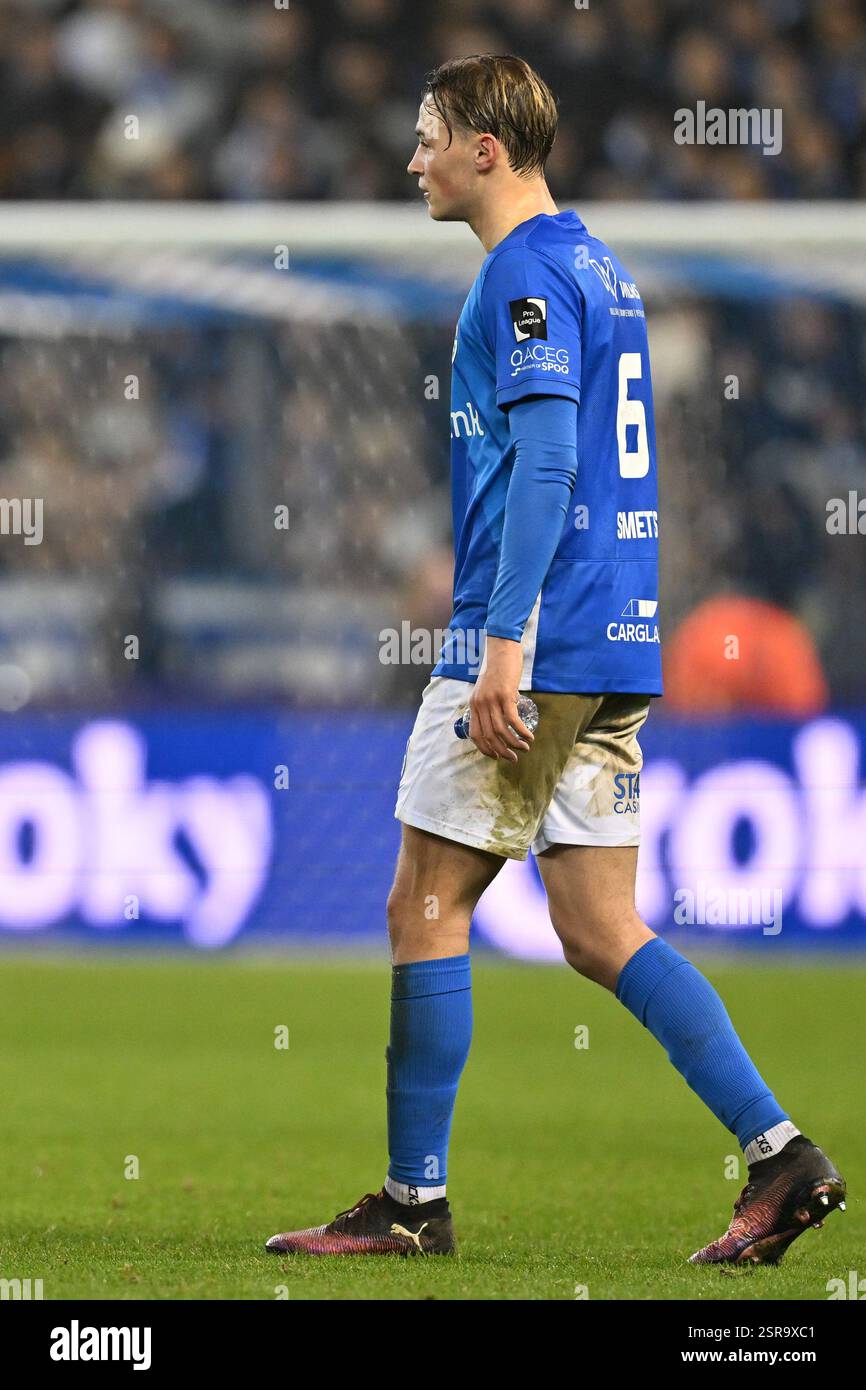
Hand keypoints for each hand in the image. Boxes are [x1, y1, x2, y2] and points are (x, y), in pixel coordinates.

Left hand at [468, 636, 534, 760]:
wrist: (502, 650)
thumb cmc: (498, 670)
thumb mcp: (487, 690)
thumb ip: (490, 706)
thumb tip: (503, 721)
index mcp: (474, 705)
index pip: (475, 734)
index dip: (485, 749)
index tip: (497, 756)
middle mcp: (480, 704)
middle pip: (489, 736)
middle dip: (502, 751)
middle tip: (514, 758)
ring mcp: (492, 700)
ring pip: (501, 730)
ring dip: (513, 744)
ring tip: (525, 748)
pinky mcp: (505, 695)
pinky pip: (513, 720)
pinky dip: (521, 731)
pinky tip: (529, 736)